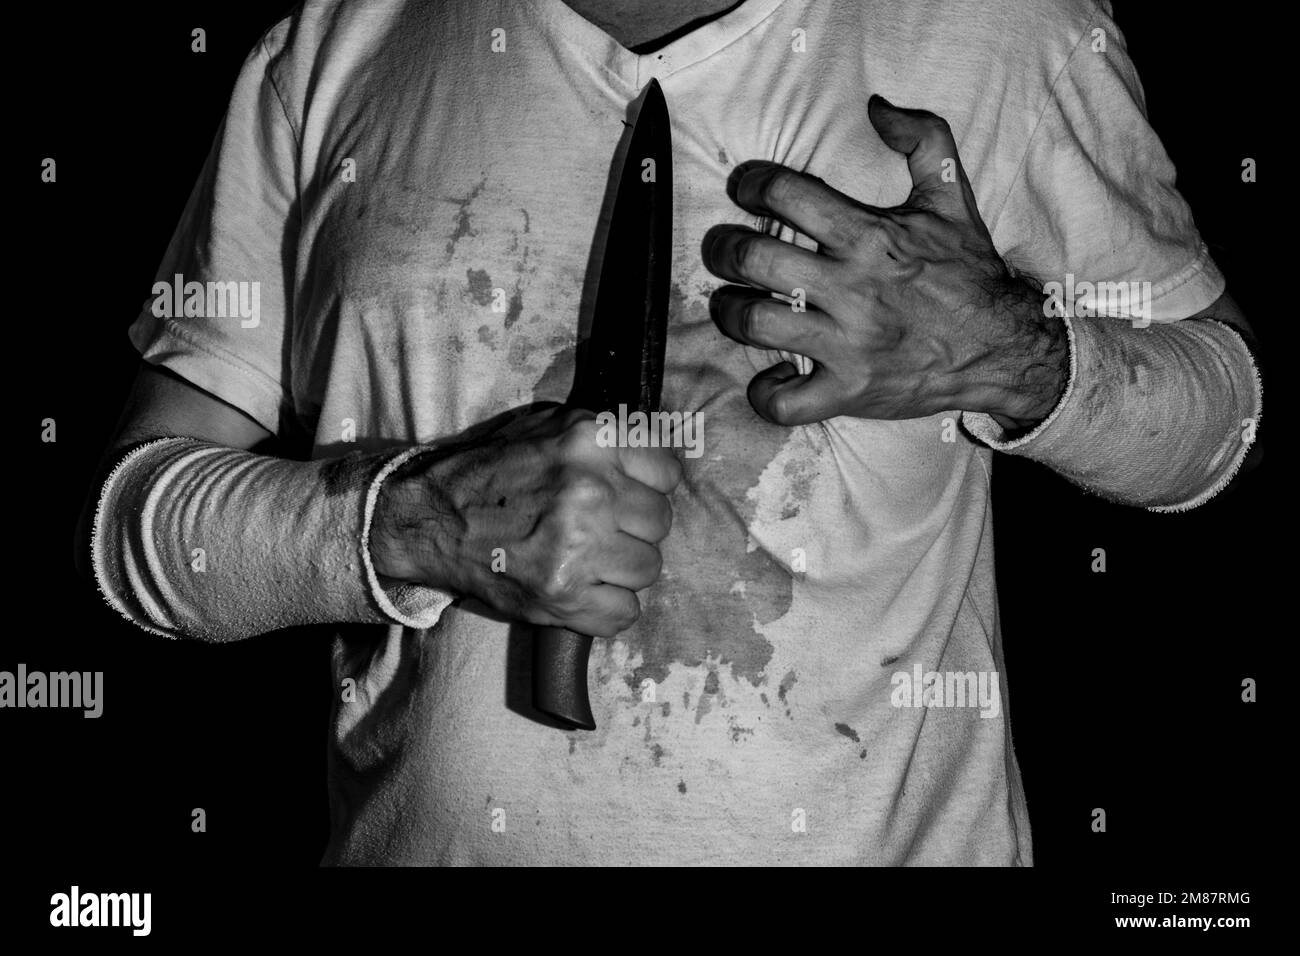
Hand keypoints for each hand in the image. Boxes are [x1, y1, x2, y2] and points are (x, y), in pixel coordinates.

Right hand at [370, 405, 681, 637]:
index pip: (667, 470)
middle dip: (634, 528)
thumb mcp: (547, 426)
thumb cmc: (491, 470)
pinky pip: (624, 612)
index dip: (649, 485)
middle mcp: (590, 492)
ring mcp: (578, 548)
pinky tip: (580, 590)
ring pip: (648, 569)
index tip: (628, 493)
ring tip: (588, 560)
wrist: (430, 518)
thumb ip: (604, 434)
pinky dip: (606, 608)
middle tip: (602, 530)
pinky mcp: (563, 595)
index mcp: (591, 441)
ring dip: (623, 569)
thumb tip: (655, 453)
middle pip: (660, 523)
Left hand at [702, 95, 1065, 428]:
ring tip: (732, 304)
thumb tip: (877, 107)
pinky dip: (766, 392)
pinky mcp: (850, 391)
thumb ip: (922, 138)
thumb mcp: (951, 196)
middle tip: (724, 249)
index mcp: (870, 237)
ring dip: (729, 312)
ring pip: (755, 324)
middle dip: (723, 249)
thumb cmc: (968, 272)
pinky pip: (785, 401)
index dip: (750, 184)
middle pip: (753, 259)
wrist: (1003, 345)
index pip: (786, 195)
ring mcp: (848, 344)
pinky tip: (772, 374)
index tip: (744, 189)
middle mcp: (853, 289)